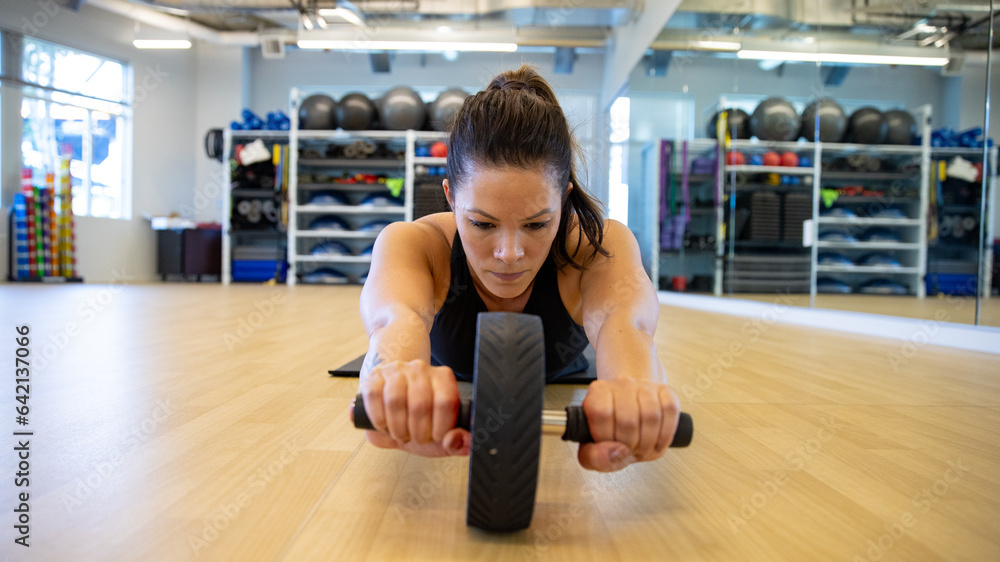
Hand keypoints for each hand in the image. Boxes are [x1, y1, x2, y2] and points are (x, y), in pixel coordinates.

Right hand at [353, 359, 469, 456]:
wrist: (393, 406)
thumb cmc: (420, 421)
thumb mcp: (442, 435)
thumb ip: (458, 442)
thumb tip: (456, 440)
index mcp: (443, 378)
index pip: (446, 402)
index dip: (440, 427)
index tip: (436, 437)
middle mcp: (421, 369)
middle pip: (420, 404)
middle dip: (417, 432)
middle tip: (416, 438)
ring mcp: (396, 370)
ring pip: (395, 400)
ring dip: (397, 427)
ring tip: (401, 433)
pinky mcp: (375, 377)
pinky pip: (374, 397)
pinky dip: (379, 419)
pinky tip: (385, 425)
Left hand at [578, 378, 679, 471]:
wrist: (635, 415)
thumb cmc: (614, 432)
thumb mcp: (595, 450)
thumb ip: (594, 457)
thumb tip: (614, 451)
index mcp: (597, 395)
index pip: (601, 413)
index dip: (607, 437)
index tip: (611, 446)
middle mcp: (621, 385)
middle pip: (628, 420)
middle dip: (630, 446)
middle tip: (629, 451)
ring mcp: (644, 386)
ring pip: (651, 416)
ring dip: (648, 443)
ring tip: (642, 448)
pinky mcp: (665, 391)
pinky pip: (669, 411)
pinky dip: (665, 435)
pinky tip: (657, 442)